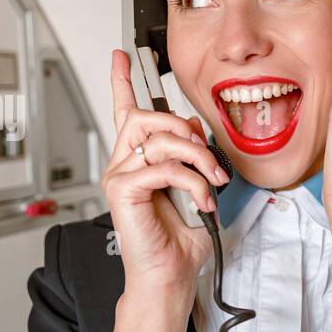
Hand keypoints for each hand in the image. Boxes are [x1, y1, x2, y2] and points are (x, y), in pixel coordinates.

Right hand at [102, 49, 228, 303]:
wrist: (172, 275)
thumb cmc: (181, 239)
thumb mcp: (197, 187)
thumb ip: (193, 156)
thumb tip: (196, 127)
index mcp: (138, 160)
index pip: (125, 112)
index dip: (122, 82)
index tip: (122, 56)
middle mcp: (123, 164)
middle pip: (147, 117)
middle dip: (187, 131)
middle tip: (210, 159)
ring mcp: (119, 176)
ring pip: (158, 138)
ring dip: (196, 157)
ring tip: (212, 182)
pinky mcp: (123, 190)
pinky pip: (162, 167)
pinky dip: (191, 181)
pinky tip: (201, 199)